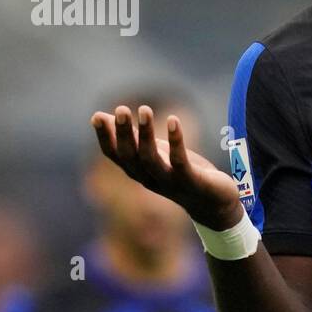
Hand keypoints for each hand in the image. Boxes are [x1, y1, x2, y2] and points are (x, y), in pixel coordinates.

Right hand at [90, 105, 241, 229]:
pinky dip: (175, 141)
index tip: (97, 116)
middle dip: (124, 132)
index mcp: (137, 171)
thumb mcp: (154, 152)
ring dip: (146, 134)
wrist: (214, 203)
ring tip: (144, 109)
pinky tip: (173, 121)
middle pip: (130, 156)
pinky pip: (179, 161)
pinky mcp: (191, 181)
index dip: (104, 137)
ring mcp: (169, 182)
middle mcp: (148, 178)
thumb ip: (132, 137)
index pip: (114, 155)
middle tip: (121, 109)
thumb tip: (101, 116)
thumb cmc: (180, 173)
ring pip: (150, 159)